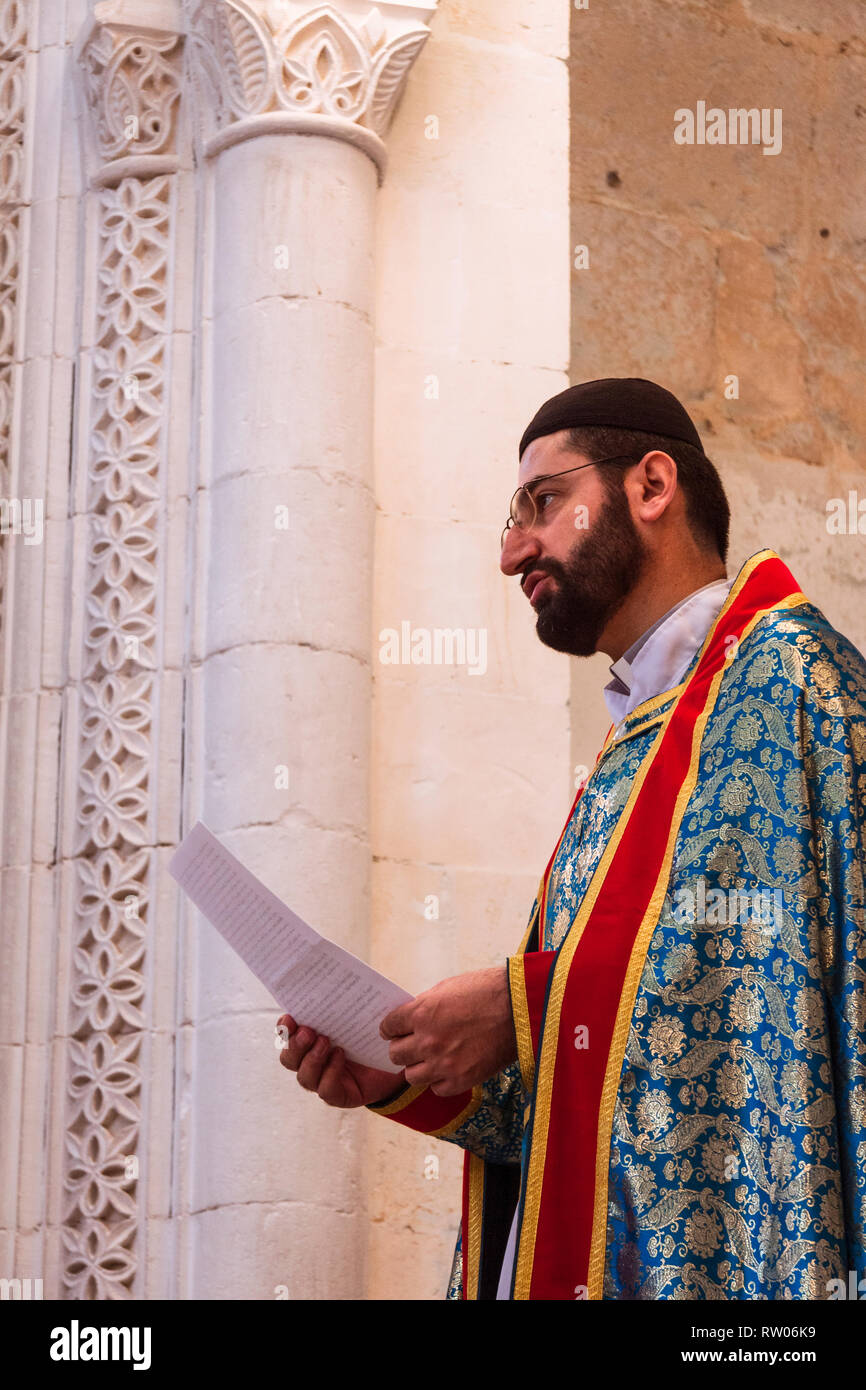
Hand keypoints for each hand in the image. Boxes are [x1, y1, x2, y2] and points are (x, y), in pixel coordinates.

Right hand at [276, 1014, 405, 1107]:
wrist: (397, 1058)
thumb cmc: (373, 1032)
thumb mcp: (358, 1013)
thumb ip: (344, 1001)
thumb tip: (337, 974)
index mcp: (311, 1040)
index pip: (287, 1036)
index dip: (284, 1028)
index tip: (289, 1017)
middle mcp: (312, 1061)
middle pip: (288, 1059)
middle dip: (295, 1045)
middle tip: (309, 1031)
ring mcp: (323, 1080)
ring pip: (304, 1077)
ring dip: (312, 1060)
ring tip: (327, 1043)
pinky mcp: (338, 1095)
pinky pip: (325, 1090)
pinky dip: (330, 1074)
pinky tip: (340, 1058)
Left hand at [379, 966, 516, 1097]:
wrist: (521, 1008)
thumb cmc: (487, 991)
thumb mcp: (448, 988)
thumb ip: (425, 1005)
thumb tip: (411, 1018)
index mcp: (421, 1013)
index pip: (388, 1027)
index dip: (390, 1028)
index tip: (394, 1030)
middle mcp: (428, 1041)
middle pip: (395, 1054)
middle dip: (402, 1048)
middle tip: (412, 1045)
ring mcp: (444, 1063)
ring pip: (411, 1076)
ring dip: (418, 1067)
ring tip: (430, 1059)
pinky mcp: (462, 1080)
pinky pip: (436, 1089)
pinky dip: (440, 1081)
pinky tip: (449, 1069)